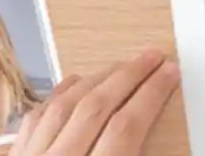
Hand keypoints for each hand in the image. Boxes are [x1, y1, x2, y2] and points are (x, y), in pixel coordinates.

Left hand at [9, 49, 179, 155]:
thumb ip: (133, 154)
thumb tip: (151, 125)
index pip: (126, 126)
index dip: (152, 95)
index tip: (169, 74)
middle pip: (96, 107)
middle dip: (129, 77)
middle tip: (152, 58)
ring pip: (64, 105)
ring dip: (96, 79)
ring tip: (121, 66)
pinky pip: (36, 118)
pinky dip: (58, 96)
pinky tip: (74, 84)